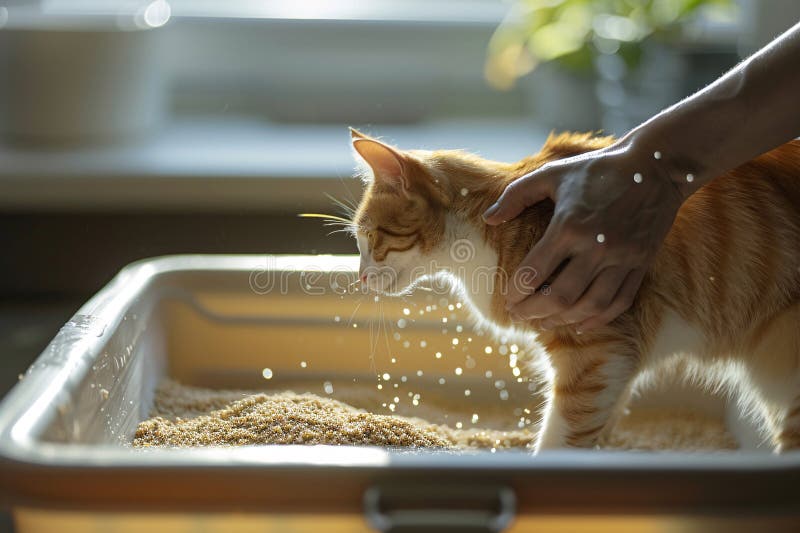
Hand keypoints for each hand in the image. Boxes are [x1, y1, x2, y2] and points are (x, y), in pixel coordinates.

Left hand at [483, 140, 684, 331]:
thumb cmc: (597, 170)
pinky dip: (597, 319)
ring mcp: (622, 260)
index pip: (534, 273)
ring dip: (563, 320)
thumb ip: (515, 196)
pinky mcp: (640, 265)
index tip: (508, 298)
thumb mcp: (551, 174)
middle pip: (560, 298)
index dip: (516, 292)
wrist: (656, 167)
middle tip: (519, 314)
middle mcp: (596, 248)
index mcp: (568, 226)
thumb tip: (488, 219)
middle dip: (533, 312)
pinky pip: (619, 303)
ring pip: (590, 306)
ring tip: (544, 322)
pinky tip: (579, 323)